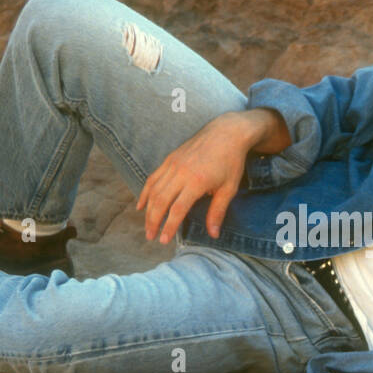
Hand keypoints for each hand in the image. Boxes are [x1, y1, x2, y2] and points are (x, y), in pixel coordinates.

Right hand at [136, 110, 274, 243]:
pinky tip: (141, 205)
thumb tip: (213, 234)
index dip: (169, 227)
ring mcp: (173, 164)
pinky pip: (153, 178)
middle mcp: (181, 173)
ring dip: (148, 210)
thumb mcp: (229, 189)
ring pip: (154, 190)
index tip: (164, 240)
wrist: (226, 132)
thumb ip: (217, 212)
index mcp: (197, 182)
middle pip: (160, 201)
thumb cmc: (231, 162)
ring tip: (147, 226)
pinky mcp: (170, 159)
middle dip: (153, 221)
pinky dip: (145, 192)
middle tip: (151, 237)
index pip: (177, 210)